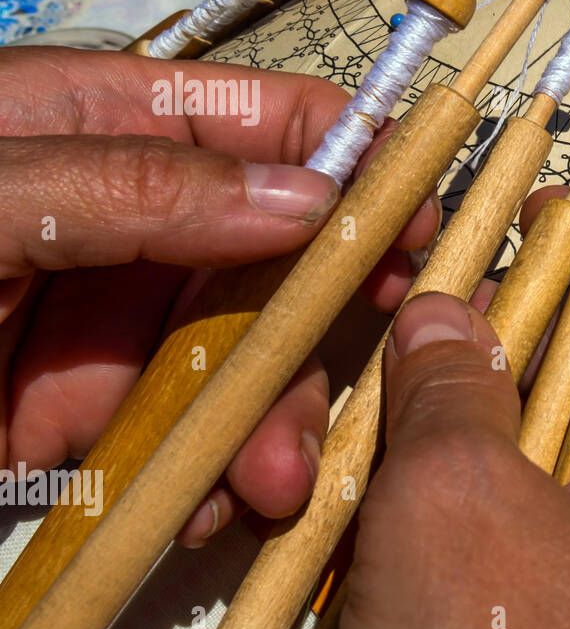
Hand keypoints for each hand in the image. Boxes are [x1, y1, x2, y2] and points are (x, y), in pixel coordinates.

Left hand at [0, 46, 439, 544]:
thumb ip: (135, 185)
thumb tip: (308, 196)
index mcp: (104, 125)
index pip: (268, 120)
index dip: (357, 161)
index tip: (420, 226)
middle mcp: (127, 220)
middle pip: (279, 255)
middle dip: (324, 327)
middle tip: (367, 381)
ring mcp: (111, 323)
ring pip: (245, 358)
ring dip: (276, 423)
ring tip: (270, 488)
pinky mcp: (90, 416)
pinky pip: (186, 437)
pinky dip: (210, 476)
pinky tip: (200, 508)